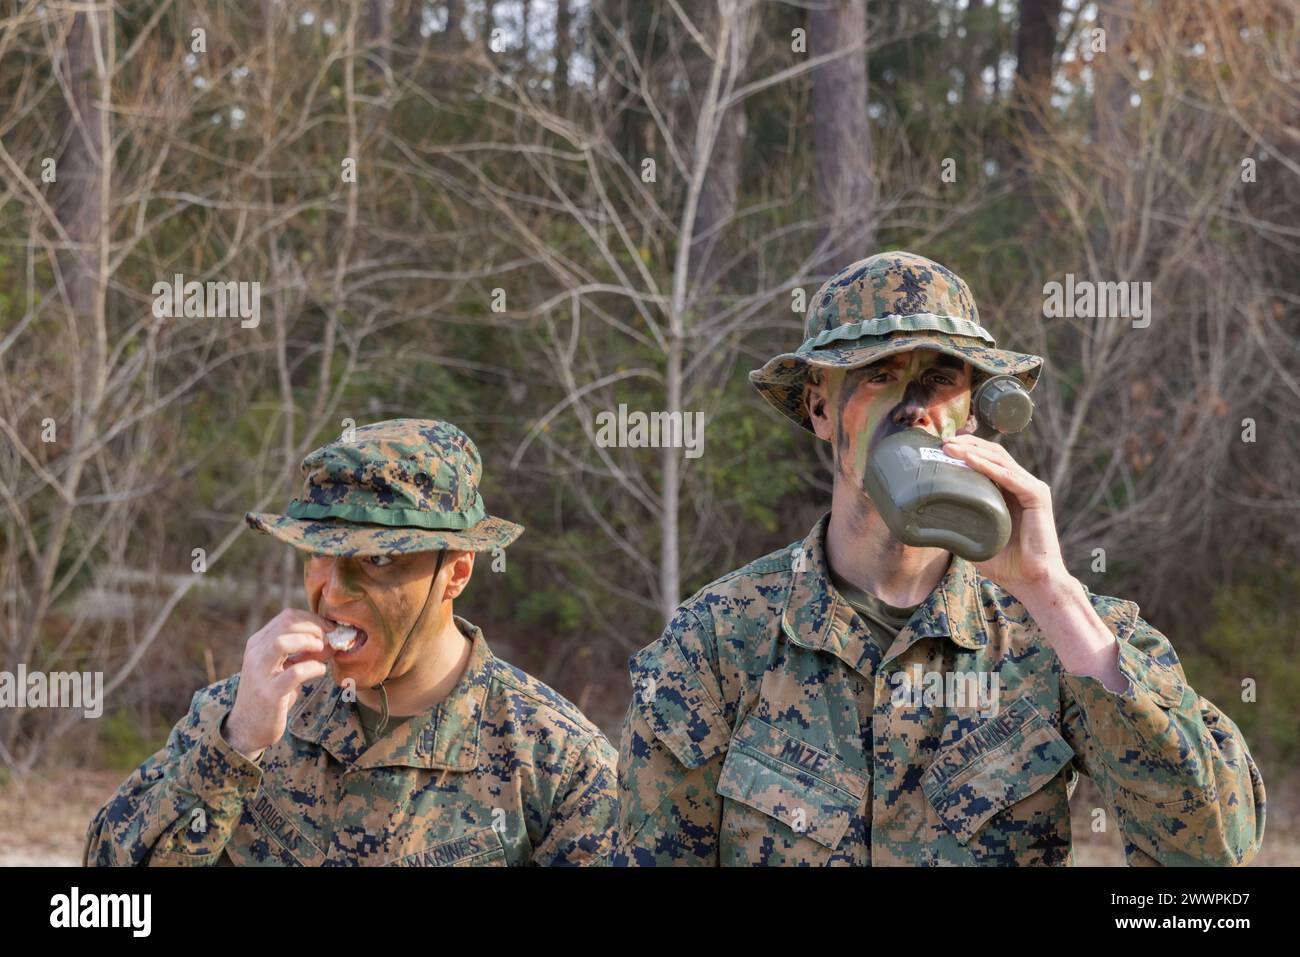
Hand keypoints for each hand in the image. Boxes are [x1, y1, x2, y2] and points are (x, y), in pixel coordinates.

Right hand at [223, 609, 331, 759]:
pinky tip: (320, 671)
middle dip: (315, 627)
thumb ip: (301, 651)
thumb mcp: (282, 667)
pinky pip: (295, 673)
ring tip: (322, 651)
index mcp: (258, 643)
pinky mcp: (269, 694)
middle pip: (287, 623)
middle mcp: (255, 654)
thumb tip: (332, 638)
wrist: (248, 728)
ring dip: (309, 642)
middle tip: (330, 639)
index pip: (287, 617)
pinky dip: (313, 668)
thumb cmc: (271, 693)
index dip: (313, 619)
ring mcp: (260, 674)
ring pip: (282, 642)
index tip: (330, 629)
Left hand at [940, 433, 1070, 596]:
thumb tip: (925, 518)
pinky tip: (968, 460)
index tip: (939, 445)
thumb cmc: (1003, 563)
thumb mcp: (972, 537)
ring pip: (999, 459)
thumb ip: (956, 523)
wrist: (1031, 582)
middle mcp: (1020, 483)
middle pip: (992, 452)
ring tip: (948, 447)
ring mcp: (1030, 487)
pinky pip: (1008, 476)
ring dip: (972, 450)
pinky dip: (987, 467)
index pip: (986, 459)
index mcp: (1007, 490)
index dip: (965, 448)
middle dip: (966, 444)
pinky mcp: (1036, 496)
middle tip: (941, 441)